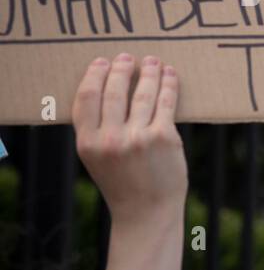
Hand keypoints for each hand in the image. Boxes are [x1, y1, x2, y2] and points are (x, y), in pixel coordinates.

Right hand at [73, 54, 186, 225]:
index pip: (86, 97)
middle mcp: (110, 139)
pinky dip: (168, 85)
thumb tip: (105, 90)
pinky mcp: (164, 138)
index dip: (94, 75)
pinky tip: (170, 75)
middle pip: (114, 91)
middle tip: (128, 57)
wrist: (147, 212)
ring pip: (142, 94)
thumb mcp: (96, 158)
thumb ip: (96, 130)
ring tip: (153, 61)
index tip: (102, 62)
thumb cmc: (123, 183)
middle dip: (121, 69)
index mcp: (87, 142)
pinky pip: (166, 103)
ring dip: (149, 72)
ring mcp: (138, 138)